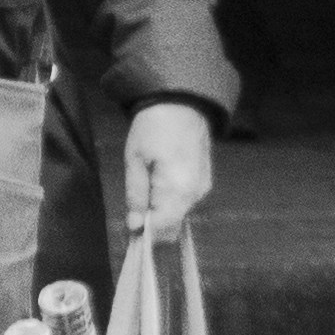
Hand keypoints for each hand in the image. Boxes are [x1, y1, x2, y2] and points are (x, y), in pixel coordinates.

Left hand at [125, 102, 216, 238]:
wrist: (182, 100)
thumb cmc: (153, 126)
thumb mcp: (135, 159)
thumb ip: (136, 195)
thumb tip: (135, 226)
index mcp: (178, 191)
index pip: (162, 232)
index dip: (144, 234)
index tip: (130, 225)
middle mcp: (195, 195)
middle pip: (172, 228)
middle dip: (152, 224)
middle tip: (135, 202)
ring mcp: (203, 188)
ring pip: (179, 215)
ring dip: (161, 210)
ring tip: (148, 181)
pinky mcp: (205, 180)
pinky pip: (186, 201)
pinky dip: (172, 199)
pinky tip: (161, 177)